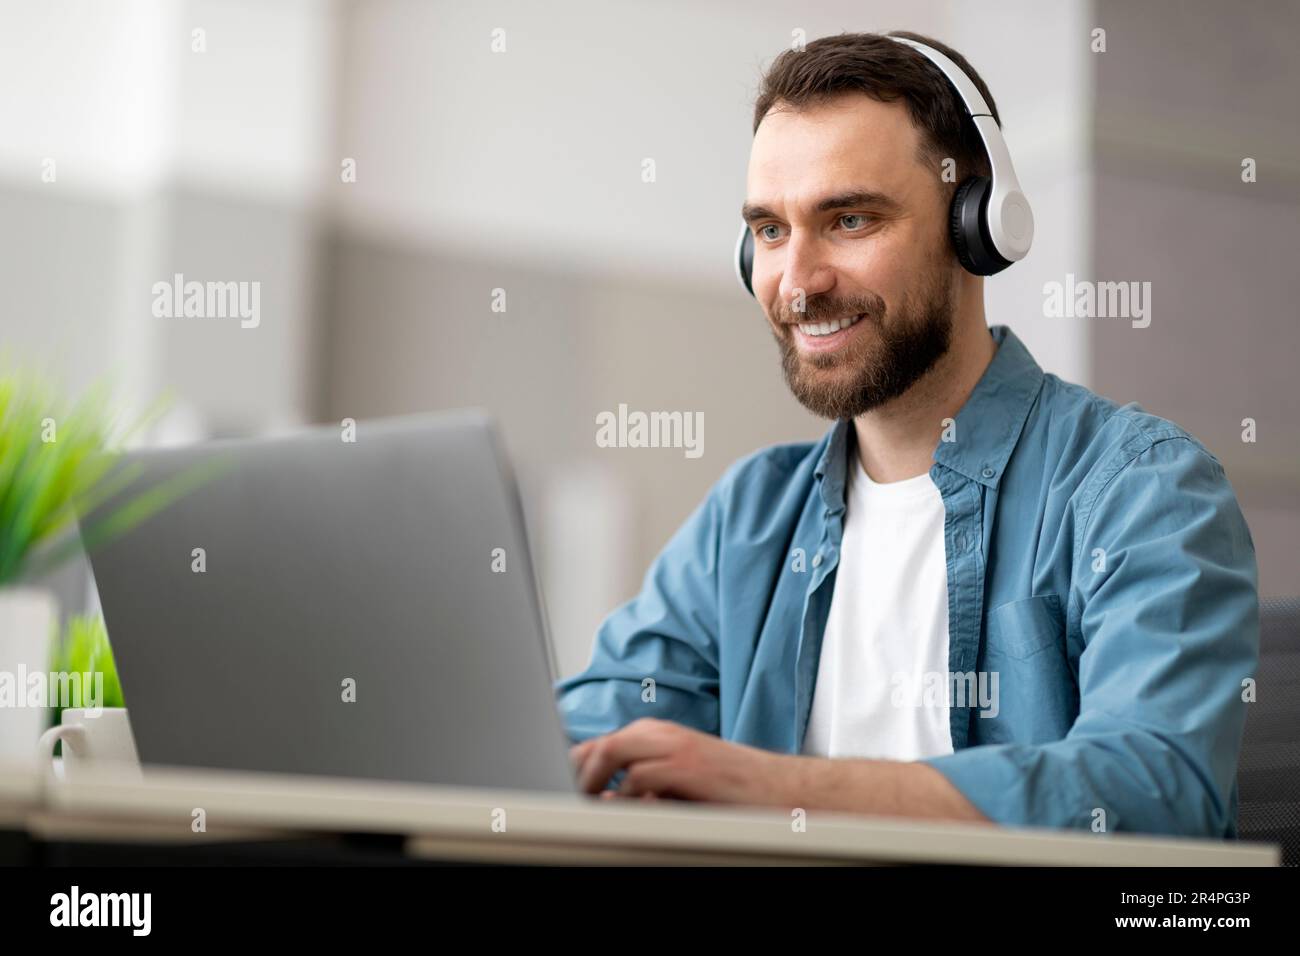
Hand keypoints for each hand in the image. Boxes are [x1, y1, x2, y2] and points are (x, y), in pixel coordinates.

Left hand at [568, 717, 795, 805]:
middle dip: (575, 773)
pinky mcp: (686, 764)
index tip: (558, 789)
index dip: (574, 768)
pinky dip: (624, 798)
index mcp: (654, 735)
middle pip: (597, 745)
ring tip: (583, 805)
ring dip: (592, 782)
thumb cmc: (728, 789)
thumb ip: (641, 783)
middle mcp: (659, 733)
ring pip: (610, 752)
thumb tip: (603, 800)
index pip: (598, 745)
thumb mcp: (676, 783)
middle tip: (563, 798)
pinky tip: (622, 813)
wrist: (777, 788)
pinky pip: (638, 778)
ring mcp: (672, 745)